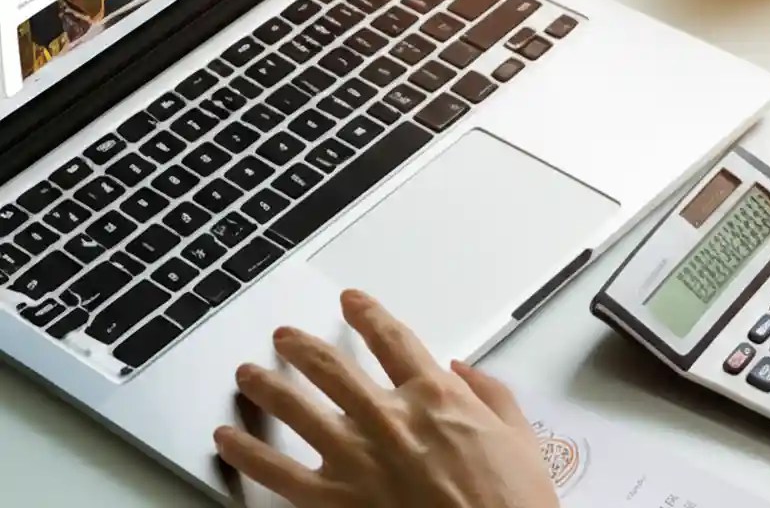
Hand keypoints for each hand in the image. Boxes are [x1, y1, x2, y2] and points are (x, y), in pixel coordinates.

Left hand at [213, 290, 559, 507]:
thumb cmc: (511, 503)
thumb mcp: (520, 438)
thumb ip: (492, 395)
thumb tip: (466, 370)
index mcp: (436, 396)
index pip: (391, 339)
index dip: (367, 314)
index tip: (352, 302)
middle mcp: (388, 417)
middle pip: (331, 367)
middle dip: (301, 346)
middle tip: (284, 336)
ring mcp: (356, 457)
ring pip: (295, 407)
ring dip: (266, 386)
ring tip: (247, 374)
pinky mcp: (334, 499)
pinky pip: (277, 471)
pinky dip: (246, 452)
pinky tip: (228, 438)